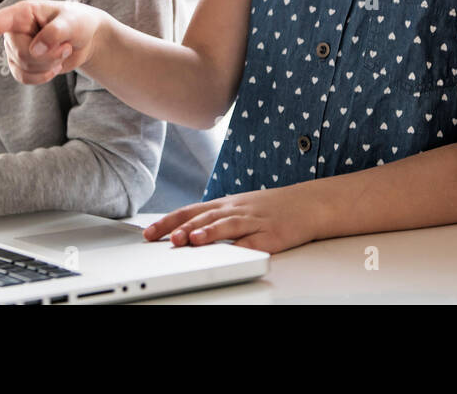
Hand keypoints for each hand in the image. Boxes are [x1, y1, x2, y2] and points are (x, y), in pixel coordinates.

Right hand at [0, 0, 105, 84]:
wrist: (86, 38)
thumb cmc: (78, 21)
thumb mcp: (72, 23)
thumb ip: (54, 34)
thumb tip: (34, 50)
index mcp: (21, 13)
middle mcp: (14, 31)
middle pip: (20, 53)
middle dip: (47, 55)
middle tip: (65, 45)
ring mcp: (16, 48)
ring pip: (23, 68)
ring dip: (48, 65)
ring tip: (62, 51)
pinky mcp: (22, 64)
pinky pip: (24, 78)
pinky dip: (43, 76)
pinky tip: (54, 67)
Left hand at [142, 187, 325, 253]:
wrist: (307, 203)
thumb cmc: (269, 208)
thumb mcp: (238, 207)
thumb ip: (212, 218)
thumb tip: (181, 230)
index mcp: (224, 205)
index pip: (190, 211)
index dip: (168, 221)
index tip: (148, 233)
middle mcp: (235, 210)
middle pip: (205, 218)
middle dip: (183, 229)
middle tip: (165, 239)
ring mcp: (253, 222)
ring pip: (227, 226)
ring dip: (208, 234)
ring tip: (192, 241)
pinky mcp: (271, 235)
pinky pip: (254, 242)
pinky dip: (241, 247)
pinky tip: (231, 253)